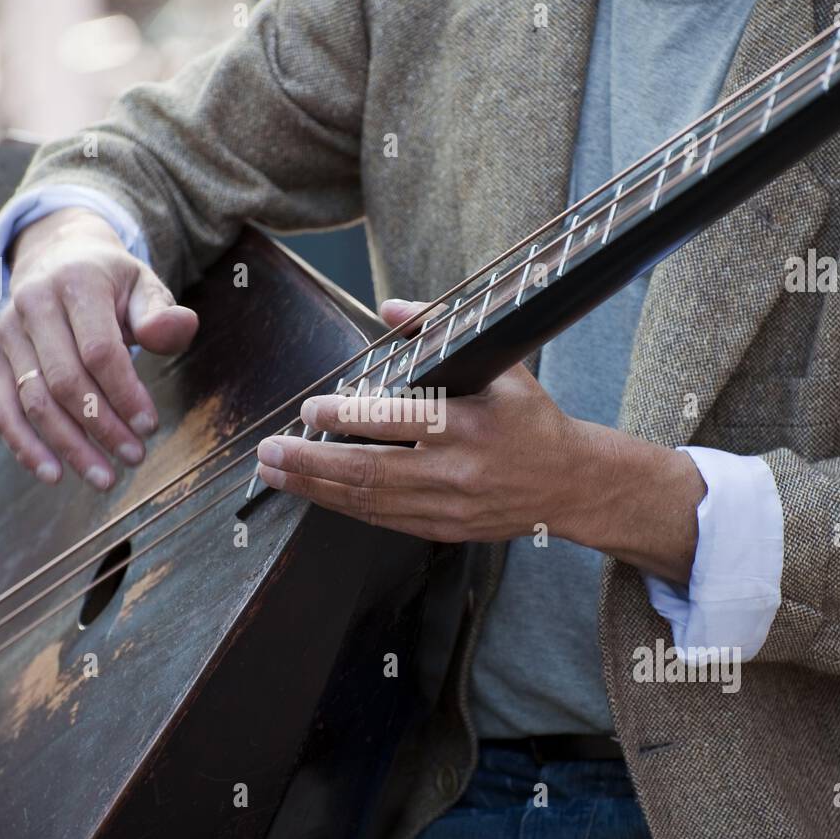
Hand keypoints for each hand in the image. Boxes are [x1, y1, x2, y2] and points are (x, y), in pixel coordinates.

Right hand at [0, 208, 198, 489]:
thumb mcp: (143, 286)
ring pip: (34, 402)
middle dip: (102, 427)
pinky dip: (25, 447)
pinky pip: (2, 411)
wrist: (58, 259)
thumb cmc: (112, 284)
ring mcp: (6, 333)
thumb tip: (179, 328)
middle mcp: (32, 305)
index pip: (99, 350)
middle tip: (135, 457)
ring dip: (70, 447)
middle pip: (65, 381)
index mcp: (75, 283)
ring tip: (105, 479)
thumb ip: (162, 313)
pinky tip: (54, 474)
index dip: (125, 394)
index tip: (149, 427)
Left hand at [254, 299, 706, 581]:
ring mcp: (448, 508)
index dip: (346, 417)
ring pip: (369, 501)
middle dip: (311, 462)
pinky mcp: (442, 530)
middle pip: (369, 470)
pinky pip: (382, 520)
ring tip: (274, 474)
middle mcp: (456, 472)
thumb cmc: (532, 420)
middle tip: (269, 452)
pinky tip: (314, 492)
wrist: (570, 484)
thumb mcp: (498, 366)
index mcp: (470, 426)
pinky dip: (344, 505)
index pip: (397, 421)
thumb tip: (389, 307)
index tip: (310, 408)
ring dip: (315, 488)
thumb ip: (440, 332)